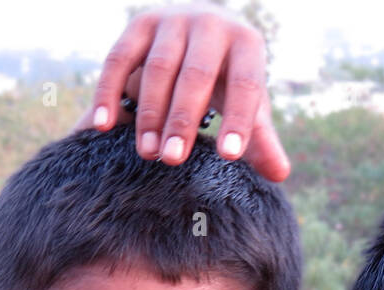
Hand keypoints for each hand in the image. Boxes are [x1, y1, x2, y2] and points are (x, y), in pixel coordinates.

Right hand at [79, 5, 289, 180]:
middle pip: (196, 76)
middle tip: (173, 160)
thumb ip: (262, 137)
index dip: (238, 120)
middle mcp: (211, 23)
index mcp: (247, 43)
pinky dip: (109, 92)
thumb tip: (280, 175)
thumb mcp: (250, 103)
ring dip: (151, 113)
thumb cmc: (229, 78)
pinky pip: (119, 59)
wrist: (200, 29)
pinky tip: (103, 126)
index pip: (246, 84)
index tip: (229, 156)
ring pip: (159, 69)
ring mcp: (172, 19)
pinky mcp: (140, 22)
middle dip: (183, 120)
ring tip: (148, 153)